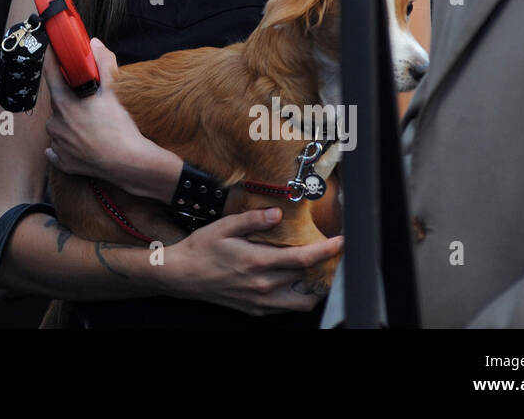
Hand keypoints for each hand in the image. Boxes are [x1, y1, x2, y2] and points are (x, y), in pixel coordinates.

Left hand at [43, 38, 177, 198]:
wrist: (128, 163)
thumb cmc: (119, 127)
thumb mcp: (113, 91)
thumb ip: (103, 64)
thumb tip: (94, 45)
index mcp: (62, 102)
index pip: (50, 73)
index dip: (52, 59)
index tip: (54, 50)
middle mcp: (54, 122)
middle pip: (58, 100)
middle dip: (71, 95)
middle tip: (90, 97)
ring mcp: (56, 144)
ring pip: (60, 124)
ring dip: (71, 119)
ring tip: (93, 123)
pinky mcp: (62, 161)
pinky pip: (60, 148)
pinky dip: (69, 143)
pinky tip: (83, 142)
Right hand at [161, 209, 343, 314]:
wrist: (182, 275)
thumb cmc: (202, 248)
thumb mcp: (224, 227)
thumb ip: (252, 220)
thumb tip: (277, 214)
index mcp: (258, 262)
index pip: (302, 259)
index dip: (326, 251)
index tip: (340, 242)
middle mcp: (263, 285)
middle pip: (308, 281)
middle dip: (325, 268)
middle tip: (332, 255)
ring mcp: (260, 301)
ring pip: (302, 302)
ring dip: (315, 288)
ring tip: (318, 272)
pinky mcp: (255, 310)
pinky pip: (286, 309)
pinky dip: (298, 297)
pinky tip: (295, 283)